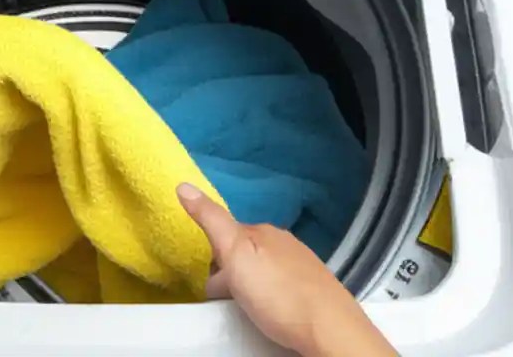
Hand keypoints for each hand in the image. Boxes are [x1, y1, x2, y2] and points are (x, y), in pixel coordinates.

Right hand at [177, 183, 395, 356]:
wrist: (328, 327)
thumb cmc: (277, 292)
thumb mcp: (235, 253)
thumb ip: (211, 220)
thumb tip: (184, 185)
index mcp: (263, 232)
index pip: (226, 235)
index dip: (213, 259)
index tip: (211, 284)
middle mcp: (283, 241)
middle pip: (245, 253)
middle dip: (231, 273)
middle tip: (228, 299)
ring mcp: (301, 263)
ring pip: (263, 269)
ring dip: (250, 285)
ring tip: (249, 309)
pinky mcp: (313, 286)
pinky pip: (281, 284)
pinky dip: (270, 295)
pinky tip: (272, 310)